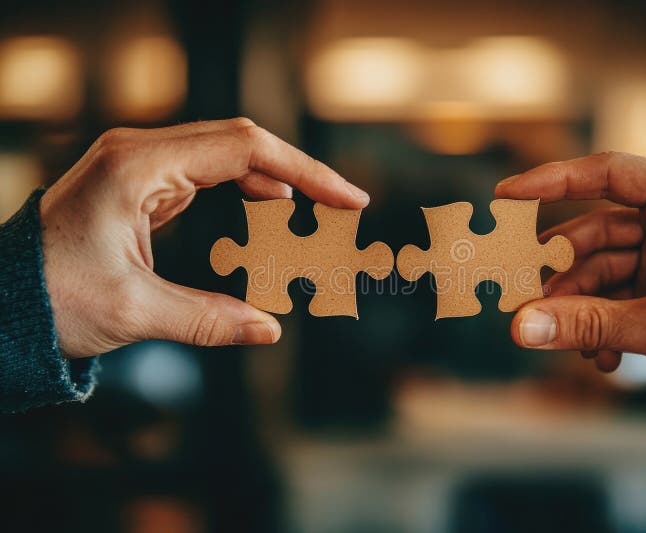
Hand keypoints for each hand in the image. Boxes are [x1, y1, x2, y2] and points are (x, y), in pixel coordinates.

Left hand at [40, 118, 369, 357]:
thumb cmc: (48, 298)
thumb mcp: (134, 312)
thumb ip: (208, 319)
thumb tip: (270, 330)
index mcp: (138, 167)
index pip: (245, 149)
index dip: (306, 172)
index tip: (347, 199)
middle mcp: (139, 152)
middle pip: (241, 141)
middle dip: (298, 172)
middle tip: (342, 205)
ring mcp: (139, 163)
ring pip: (226, 153)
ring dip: (273, 178)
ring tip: (312, 212)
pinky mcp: (140, 182)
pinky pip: (207, 172)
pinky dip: (245, 188)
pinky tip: (268, 209)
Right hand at [495, 152, 645, 451]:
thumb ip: (594, 324)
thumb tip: (523, 324)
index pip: (613, 175)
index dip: (555, 180)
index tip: (508, 194)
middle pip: (596, 233)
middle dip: (559, 268)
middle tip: (521, 293)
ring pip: (599, 275)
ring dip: (575, 307)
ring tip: (559, 336)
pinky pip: (612, 306)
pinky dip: (597, 331)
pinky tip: (602, 359)